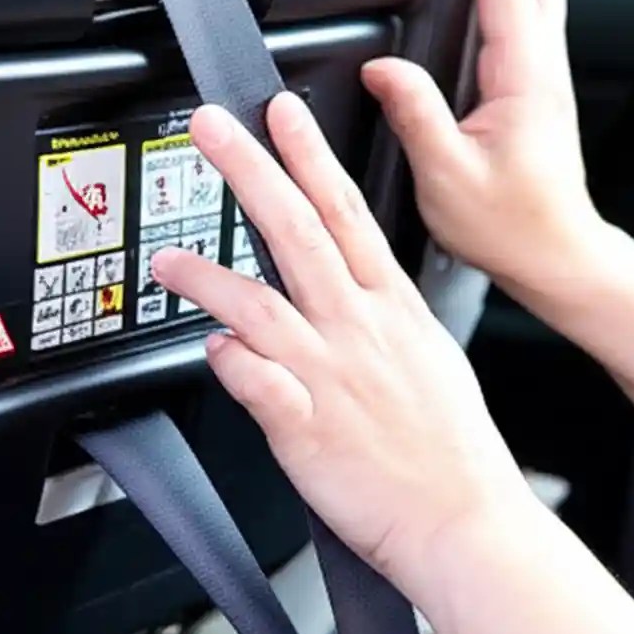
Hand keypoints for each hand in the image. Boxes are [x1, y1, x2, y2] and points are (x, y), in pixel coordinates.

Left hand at [151, 97, 535, 595]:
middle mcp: (359, 330)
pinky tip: (210, 348)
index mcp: (393, 308)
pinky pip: (253, 384)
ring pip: (260, 304)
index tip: (284, 113)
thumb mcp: (431, 359)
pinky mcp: (304, 428)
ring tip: (166, 259)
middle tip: (212, 127)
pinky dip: (229, 362)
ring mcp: (330, 376)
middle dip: (252, 170)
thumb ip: (382, 321)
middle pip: (298, 232)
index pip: (346, 212)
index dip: (310, 156)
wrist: (467, 521)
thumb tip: (348, 297)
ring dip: (207, 275)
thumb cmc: (453, 449)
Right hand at [361, 0, 600, 290]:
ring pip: (539, 8)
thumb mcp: (446, 174)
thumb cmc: (511, 227)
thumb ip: (415, 113)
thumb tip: (383, 69)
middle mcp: (542, 77)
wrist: (555, 258)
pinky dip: (518, 3)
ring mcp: (547, 87)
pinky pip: (534, 33)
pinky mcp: (542, 102)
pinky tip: (507, 1)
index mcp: (521, 83)